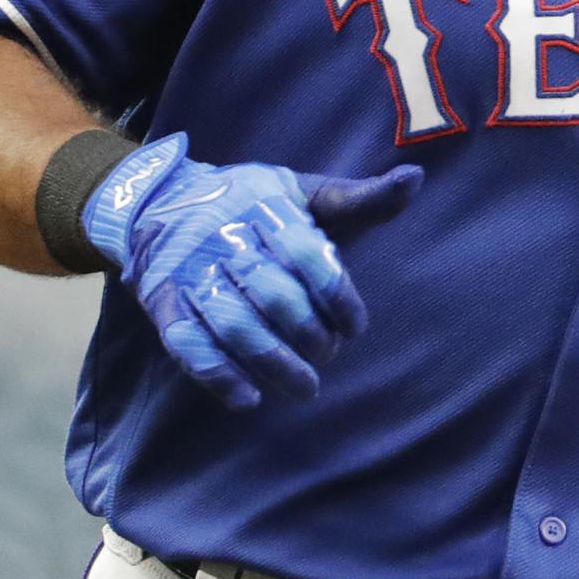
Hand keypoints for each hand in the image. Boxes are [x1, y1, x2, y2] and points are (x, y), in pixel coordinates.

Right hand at [83, 135, 419, 408]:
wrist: (164, 202)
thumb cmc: (254, 204)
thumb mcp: (305, 192)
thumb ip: (360, 198)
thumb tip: (415, 178)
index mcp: (265, 206)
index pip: (307, 255)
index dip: (337, 296)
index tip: (356, 328)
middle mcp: (224, 237)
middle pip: (273, 294)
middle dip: (308, 334)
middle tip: (328, 356)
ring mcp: (189, 271)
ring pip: (233, 323)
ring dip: (272, 362)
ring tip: (305, 389)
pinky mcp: (163, 302)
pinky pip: (186, 343)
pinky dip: (216, 374)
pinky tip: (247, 399)